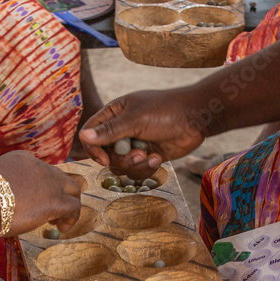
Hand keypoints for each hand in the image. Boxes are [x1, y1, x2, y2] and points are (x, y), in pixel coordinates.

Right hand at [0, 151, 81, 235]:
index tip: (35, 201)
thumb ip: (1, 186)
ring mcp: (49, 182)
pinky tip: (62, 227)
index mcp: (22, 159)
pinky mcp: (55, 200)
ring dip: (69, 205)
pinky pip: (74, 207)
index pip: (41, 171)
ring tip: (59, 221)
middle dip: (59, 193)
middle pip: (60, 177)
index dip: (42, 187)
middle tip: (52, 211)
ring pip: (73, 189)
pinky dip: (71, 218)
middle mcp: (39, 166)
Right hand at [78, 90, 205, 178]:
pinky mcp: (147, 155)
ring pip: (121, 166)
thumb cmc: (165, 111)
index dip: (93, 148)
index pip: (91, 133)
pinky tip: (159, 157)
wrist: (196, 119)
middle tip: (139, 154)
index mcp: (114, 114)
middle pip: (105, 154)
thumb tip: (84, 136)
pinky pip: (137, 170)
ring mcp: (134, 144)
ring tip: (151, 155)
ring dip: (135, 165)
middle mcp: (121, 130)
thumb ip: (110, 130)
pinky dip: (147, 167)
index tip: (105, 159)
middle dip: (122, 159)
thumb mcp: (135, 119)